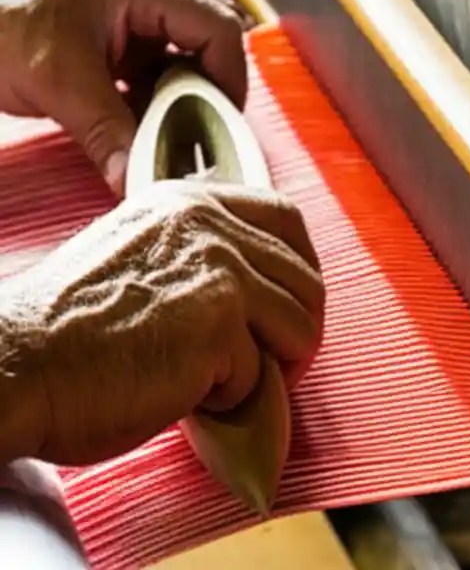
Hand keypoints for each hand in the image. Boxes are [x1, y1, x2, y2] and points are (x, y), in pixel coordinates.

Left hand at [0, 0, 247, 194]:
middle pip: (212, 38)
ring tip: (172, 132)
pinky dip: (161, 100)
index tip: (219, 121)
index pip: (216, 25)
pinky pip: (161, 69)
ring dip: (185, 96)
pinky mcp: (119, 38)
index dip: (228, 75)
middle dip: (211, 87)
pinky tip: (147, 126)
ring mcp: (133, 13)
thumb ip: (107, 134)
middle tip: (202, 129)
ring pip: (189, 56)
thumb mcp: (58, 85)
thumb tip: (137, 182)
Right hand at [0, 181, 323, 465]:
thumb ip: (197, 256)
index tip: (291, 306)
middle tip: (271, 366)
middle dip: (298, 331)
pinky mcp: (220, 325)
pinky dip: (230, 399)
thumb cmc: (64, 330)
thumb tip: (260, 289)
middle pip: (307, 279)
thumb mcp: (138, 256)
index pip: (287, 219)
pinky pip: (261, 374)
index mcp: (188, 203)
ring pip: (299, 327)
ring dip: (271, 367)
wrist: (12, 367)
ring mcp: (219, 272)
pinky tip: (184, 395)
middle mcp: (208, 226)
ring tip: (224, 384)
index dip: (302, 268)